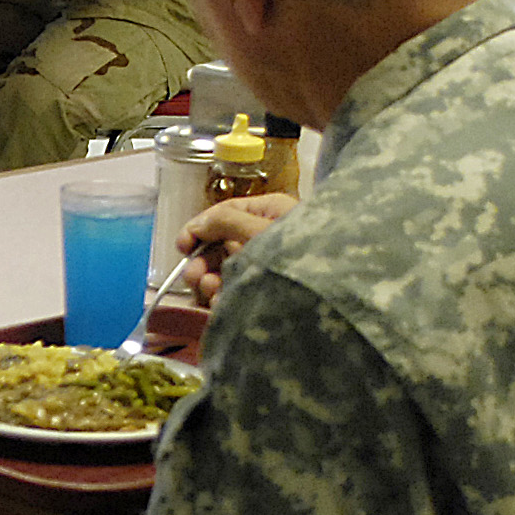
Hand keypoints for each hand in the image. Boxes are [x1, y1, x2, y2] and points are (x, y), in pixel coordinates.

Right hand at [176, 193, 296, 306]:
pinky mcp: (266, 290)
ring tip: (212, 290)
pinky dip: (224, 297)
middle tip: (195, 276)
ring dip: (210, 280)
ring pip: (225, 270)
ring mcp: (266, 264)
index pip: (225, 212)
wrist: (333, 297)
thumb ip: (225, 221)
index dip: (199, 227)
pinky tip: (224, 303)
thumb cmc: (303, 255)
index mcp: (269, 211)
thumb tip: (198, 224)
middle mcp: (266, 235)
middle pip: (221, 243)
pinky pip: (236, 290)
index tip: (181, 245)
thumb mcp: (259, 230)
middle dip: (203, 260)